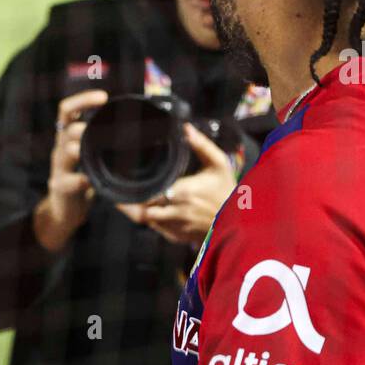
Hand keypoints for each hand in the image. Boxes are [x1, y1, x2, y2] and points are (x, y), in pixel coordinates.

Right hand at [33, 89, 108, 252]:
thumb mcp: (89, 154)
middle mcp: (60, 147)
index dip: (83, 100)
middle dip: (86, 127)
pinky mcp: (60, 186)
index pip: (67, 109)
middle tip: (106, 129)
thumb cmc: (83, 176)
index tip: (103, 97)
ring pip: (67, 151)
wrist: (64, 208)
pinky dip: (83, 179)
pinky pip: (71, 180)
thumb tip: (132, 120)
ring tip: (97, 151)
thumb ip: (101, 139)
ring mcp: (58, 167)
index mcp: (67, 136)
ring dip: (83, 149)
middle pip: (68, 129)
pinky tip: (93, 180)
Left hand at [116, 122, 234, 244]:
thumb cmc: (227, 191)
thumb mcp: (218, 164)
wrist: (239, 221)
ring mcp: (177, 226)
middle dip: (134, 201)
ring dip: (142, 210)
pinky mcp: (178, 237)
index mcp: (182, 191)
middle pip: (143, 208)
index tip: (127, 180)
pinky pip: (158, 230)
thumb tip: (186, 128)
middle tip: (125, 191)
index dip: (136, 189)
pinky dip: (153, 221)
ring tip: (134, 200)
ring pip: (148, 220)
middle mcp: (176, 211)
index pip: (148, 192)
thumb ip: (202, 145)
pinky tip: (153, 210)